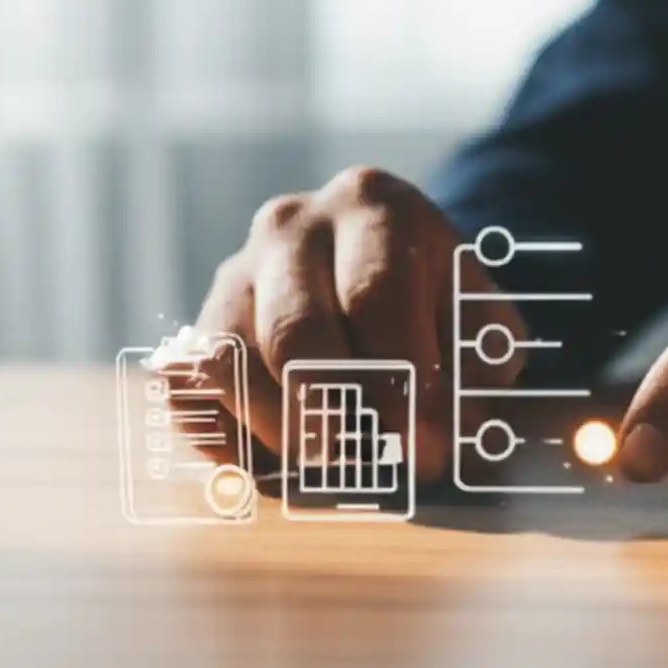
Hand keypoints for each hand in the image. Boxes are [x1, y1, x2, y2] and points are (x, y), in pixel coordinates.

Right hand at [174, 166, 525, 482]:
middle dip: (337, 413)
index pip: (375, 295)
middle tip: (372, 463)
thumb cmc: (429, 298)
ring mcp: (234, 271)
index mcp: (372, 204)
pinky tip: (272, 459)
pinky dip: (225, 435)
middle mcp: (291, 224)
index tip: (428, 448)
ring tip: (333, 460)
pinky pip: (187, 386)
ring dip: (284, 431)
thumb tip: (465, 428)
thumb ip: (480, 359)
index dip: (402, 380)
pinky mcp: (195, 320)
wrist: (365, 265)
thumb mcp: (473, 309)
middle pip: (295, 330)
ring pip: (233, 361)